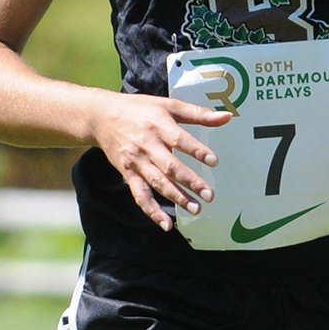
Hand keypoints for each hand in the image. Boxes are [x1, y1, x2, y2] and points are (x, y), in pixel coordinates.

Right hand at [91, 94, 231, 230]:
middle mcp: (146, 144)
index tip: (213, 162)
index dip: (196, 151)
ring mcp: (136, 161)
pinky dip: (152, 211)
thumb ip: (197, 113)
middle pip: (169, 166)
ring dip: (176, 198)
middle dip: (190, 181)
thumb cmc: (139, 109)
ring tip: (196, 209)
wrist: (101, 117)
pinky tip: (166, 224)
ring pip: (157, 183)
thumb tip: (227, 117)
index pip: (179, 139)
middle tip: (209, 195)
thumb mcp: (168, 105)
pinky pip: (140, 195)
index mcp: (158, 125)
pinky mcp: (128, 173)